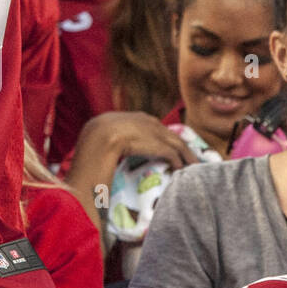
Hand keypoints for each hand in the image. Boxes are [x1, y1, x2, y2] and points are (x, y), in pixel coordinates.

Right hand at [76, 111, 199, 169]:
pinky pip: (174, 154)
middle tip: (187, 157)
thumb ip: (109, 139)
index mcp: (132, 117)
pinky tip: (181, 170)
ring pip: (176, 143)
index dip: (161, 138)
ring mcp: (153, 132)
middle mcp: (145, 121)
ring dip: (186, 156)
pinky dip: (180, 162)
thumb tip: (106, 149)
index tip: (167, 148)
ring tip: (192, 166)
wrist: (97, 138)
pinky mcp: (159, 144)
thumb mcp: (100, 136)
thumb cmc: (93, 140)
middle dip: (178, 145)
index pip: (152, 126)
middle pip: (167, 133)